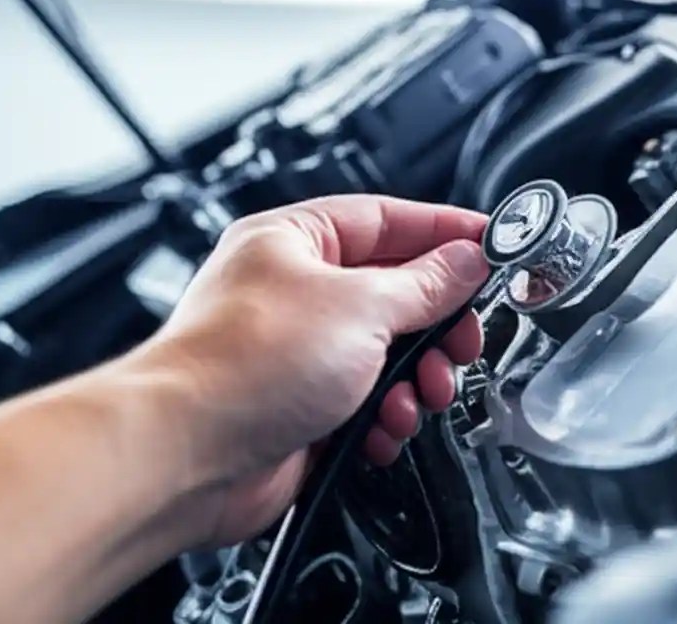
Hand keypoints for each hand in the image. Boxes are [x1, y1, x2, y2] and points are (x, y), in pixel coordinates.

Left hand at [140, 195, 488, 544]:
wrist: (185, 457)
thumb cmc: (240, 367)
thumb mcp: (362, 307)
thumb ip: (427, 284)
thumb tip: (467, 260)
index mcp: (295, 241)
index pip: (388, 219)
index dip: (444, 232)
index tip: (491, 246)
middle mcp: (294, 291)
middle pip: (396, 292)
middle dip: (436, 324)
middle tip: (462, 341)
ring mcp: (298, 352)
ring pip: (388, 353)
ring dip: (414, 380)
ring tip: (421, 393)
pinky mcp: (302, 407)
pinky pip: (368, 402)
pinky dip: (385, 417)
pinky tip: (381, 427)